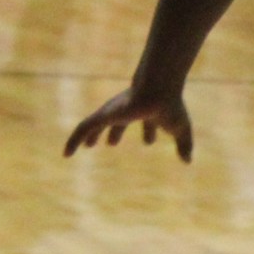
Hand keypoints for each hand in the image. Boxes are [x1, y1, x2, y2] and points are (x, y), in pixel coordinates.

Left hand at [65, 87, 193, 161]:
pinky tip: (66, 154)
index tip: (149, 142)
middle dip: (114, 132)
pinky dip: (72, 140)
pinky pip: (82, 128)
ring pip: (97, 124)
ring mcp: (113, 112)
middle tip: (110, 143)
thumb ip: (184, 145)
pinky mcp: (102, 115)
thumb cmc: (170, 108)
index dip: (149, 131)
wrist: (158, 91)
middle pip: (119, 121)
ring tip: (87, 146)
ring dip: (93, 135)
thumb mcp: (180, 130)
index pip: (147, 122)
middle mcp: (129, 110)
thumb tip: (188, 162)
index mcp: (149, 112)